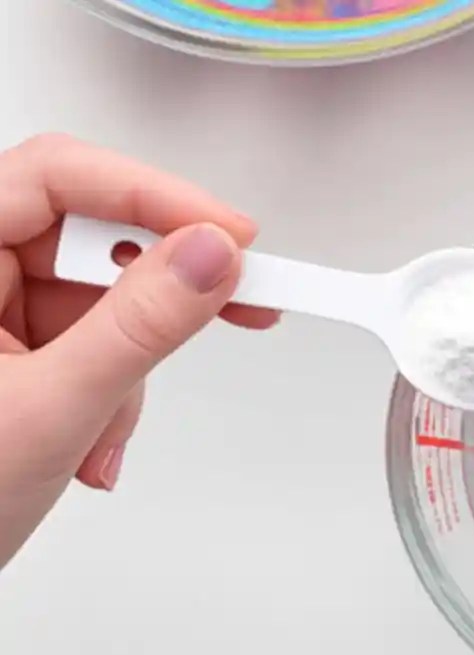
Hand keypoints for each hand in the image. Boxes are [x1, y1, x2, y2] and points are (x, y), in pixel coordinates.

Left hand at [0, 134, 277, 568]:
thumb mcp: (49, 410)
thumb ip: (138, 327)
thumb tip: (211, 257)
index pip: (56, 177)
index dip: (150, 194)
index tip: (230, 235)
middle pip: (86, 233)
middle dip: (155, 290)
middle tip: (241, 298)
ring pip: (100, 297)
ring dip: (129, 366)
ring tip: (105, 435)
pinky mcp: (12, 350)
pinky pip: (93, 341)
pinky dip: (112, 392)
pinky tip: (92, 446)